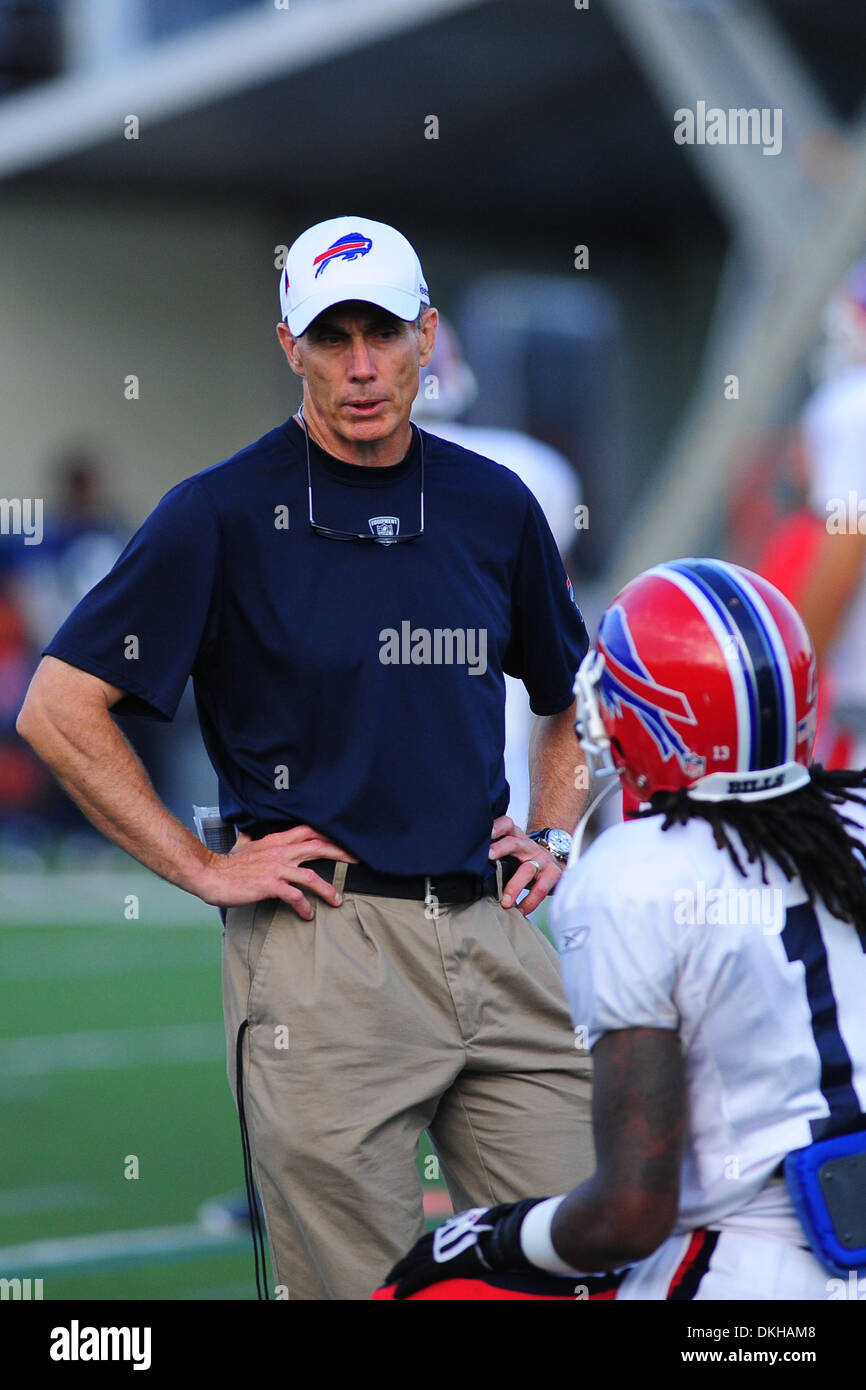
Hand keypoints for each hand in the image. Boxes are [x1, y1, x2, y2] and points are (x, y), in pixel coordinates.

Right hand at [196, 824, 356, 916]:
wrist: (210, 875)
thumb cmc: (227, 864)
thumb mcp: (244, 846)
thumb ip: (254, 841)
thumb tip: (252, 835)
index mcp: (276, 841)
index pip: (308, 831)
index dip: (328, 834)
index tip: (344, 840)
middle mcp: (280, 852)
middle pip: (317, 847)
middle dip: (340, 853)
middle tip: (357, 860)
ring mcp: (276, 869)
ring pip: (311, 876)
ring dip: (328, 889)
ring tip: (337, 900)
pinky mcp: (270, 885)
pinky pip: (295, 896)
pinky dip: (304, 906)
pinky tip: (308, 914)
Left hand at [384, 1199, 542, 1299]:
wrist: (505, 1236)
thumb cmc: (502, 1230)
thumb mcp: (488, 1225)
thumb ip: (479, 1228)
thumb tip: (487, 1227)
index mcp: (452, 1229)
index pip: (428, 1241)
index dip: (417, 1252)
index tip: (409, 1260)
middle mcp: (442, 1238)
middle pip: (416, 1252)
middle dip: (403, 1264)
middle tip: (392, 1275)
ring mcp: (441, 1251)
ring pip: (412, 1264)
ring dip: (399, 1275)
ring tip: (388, 1284)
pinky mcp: (442, 1265)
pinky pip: (419, 1278)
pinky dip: (406, 1285)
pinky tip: (396, 1294)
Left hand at [489, 816, 561, 914]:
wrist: (554, 861)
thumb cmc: (524, 859)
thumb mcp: (510, 851)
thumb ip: (493, 855)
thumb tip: (467, 869)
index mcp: (515, 836)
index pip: (506, 824)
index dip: (496, 826)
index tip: (484, 834)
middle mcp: (527, 845)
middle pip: (513, 842)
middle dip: (500, 849)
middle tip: (488, 857)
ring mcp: (541, 859)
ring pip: (527, 869)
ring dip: (514, 886)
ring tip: (505, 902)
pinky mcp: (553, 873)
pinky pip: (541, 888)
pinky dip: (530, 902)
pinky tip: (520, 910)